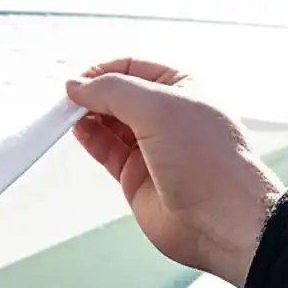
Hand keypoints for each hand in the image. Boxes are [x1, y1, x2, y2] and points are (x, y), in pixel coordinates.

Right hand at [65, 58, 284, 287]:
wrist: (218, 220)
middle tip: (69, 99)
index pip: (133, 68)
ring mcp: (152, 147)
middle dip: (93, 94)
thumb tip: (79, 85)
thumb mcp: (159, 108)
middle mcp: (167, 116)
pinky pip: (107, 151)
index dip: (103, 71)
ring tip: (68, 116)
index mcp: (182, 88)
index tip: (78, 81)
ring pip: (110, 124)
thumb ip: (114, 91)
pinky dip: (90, 139)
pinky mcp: (137, 176)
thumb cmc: (208, 162)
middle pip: (118, 95)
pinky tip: (78, 131)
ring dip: (88, 117)